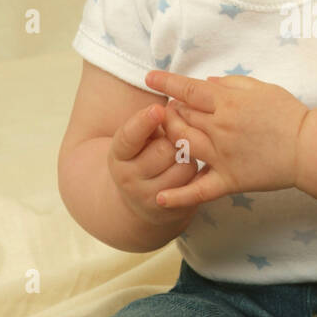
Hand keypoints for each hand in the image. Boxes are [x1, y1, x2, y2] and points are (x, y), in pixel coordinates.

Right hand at [108, 98, 211, 227]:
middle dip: (176, 138)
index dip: (144, 122)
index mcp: (119, 154)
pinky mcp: (169, 209)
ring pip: (183, 167)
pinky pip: (193, 184)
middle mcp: (129, 178)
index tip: (158, 108)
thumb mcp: (138, 139)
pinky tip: (191, 169)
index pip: (130, 136)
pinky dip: (197, 172)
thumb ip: (150, 123)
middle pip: (164, 150)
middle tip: (177, 135)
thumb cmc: (143, 155)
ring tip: (182, 153)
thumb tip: (170, 107)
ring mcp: (148, 196)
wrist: (140, 200)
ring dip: (189, 155)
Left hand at [144, 70, 309, 209]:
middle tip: (170, 108)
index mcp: (229, 102)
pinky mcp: (230, 179)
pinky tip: (160, 198)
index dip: (167, 82)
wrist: (310, 147)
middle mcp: (220, 128)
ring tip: (169, 133)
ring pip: (182, 145)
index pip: (188, 89)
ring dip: (170, 136)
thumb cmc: (289, 114)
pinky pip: (200, 189)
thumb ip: (230, 84)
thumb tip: (204, 84)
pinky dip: (179, 195)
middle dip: (171, 109)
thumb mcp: (262, 88)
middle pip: (181, 116)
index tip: (150, 78)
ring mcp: (222, 155)